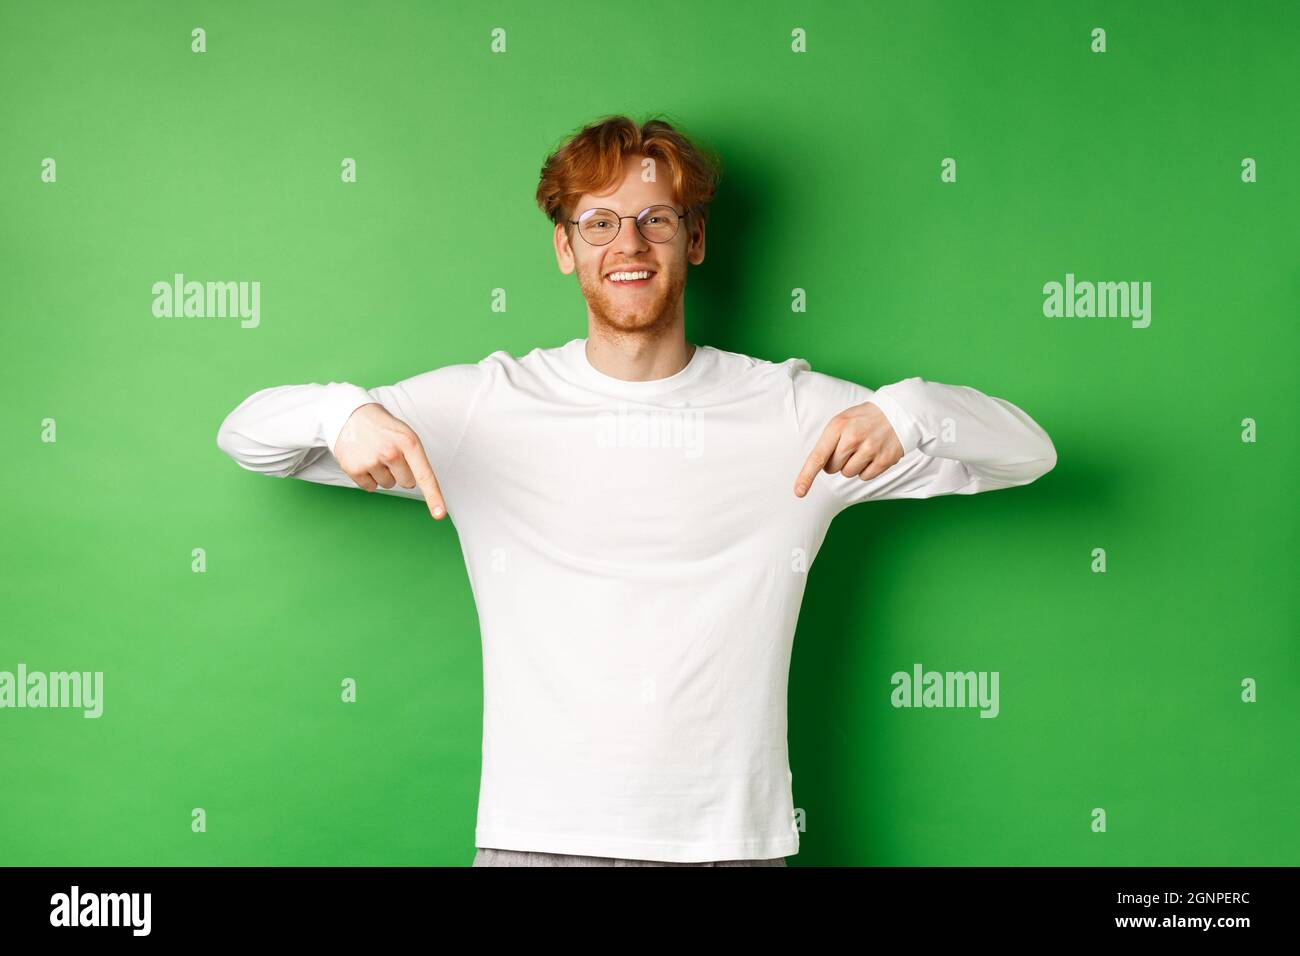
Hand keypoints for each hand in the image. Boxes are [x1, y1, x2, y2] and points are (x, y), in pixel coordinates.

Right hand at [335, 403, 447, 519]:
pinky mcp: (354, 468)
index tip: (439, 514)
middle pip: (406, 483)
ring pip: (388, 485)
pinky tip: (364, 459)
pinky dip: (368, 477)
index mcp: (409, 443)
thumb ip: (416, 459)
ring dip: (383, 473)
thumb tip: (418, 486)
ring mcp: (372, 461)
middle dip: (400, 472)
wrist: (351, 415)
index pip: (425, 475)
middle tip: (389, 454)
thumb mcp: (406, 435)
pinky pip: (370, 487)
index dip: (434, 497)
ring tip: (375, 453)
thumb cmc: (384, 429)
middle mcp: (391, 452)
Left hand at [794, 401, 903, 496]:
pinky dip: (866, 469)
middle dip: (837, 462)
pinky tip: (873, 454)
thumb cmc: (863, 419)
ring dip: (852, 466)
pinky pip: (864, 477)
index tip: (799, 492)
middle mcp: (853, 437)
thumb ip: (828, 442)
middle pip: (832, 468)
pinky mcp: (884, 459)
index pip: (818, 456)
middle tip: (849, 447)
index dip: (806, 476)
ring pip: (848, 474)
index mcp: (838, 426)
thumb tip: (818, 467)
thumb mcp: (841, 421)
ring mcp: (870, 449)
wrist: (897, 412)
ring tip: (863, 448)